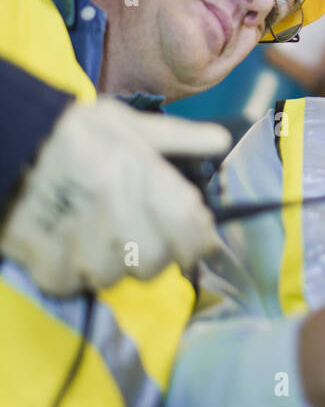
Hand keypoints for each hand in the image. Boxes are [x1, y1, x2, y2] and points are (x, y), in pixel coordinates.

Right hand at [0, 98, 230, 295]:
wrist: (4, 143)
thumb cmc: (65, 133)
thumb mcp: (121, 122)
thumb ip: (176, 136)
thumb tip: (221, 141)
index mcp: (135, 171)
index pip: (188, 227)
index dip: (197, 238)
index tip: (194, 237)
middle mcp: (112, 208)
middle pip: (154, 261)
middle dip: (151, 250)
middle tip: (133, 231)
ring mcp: (78, 240)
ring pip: (114, 276)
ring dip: (108, 261)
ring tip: (91, 231)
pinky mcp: (47, 264)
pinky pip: (74, 284)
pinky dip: (71, 271)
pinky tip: (63, 242)